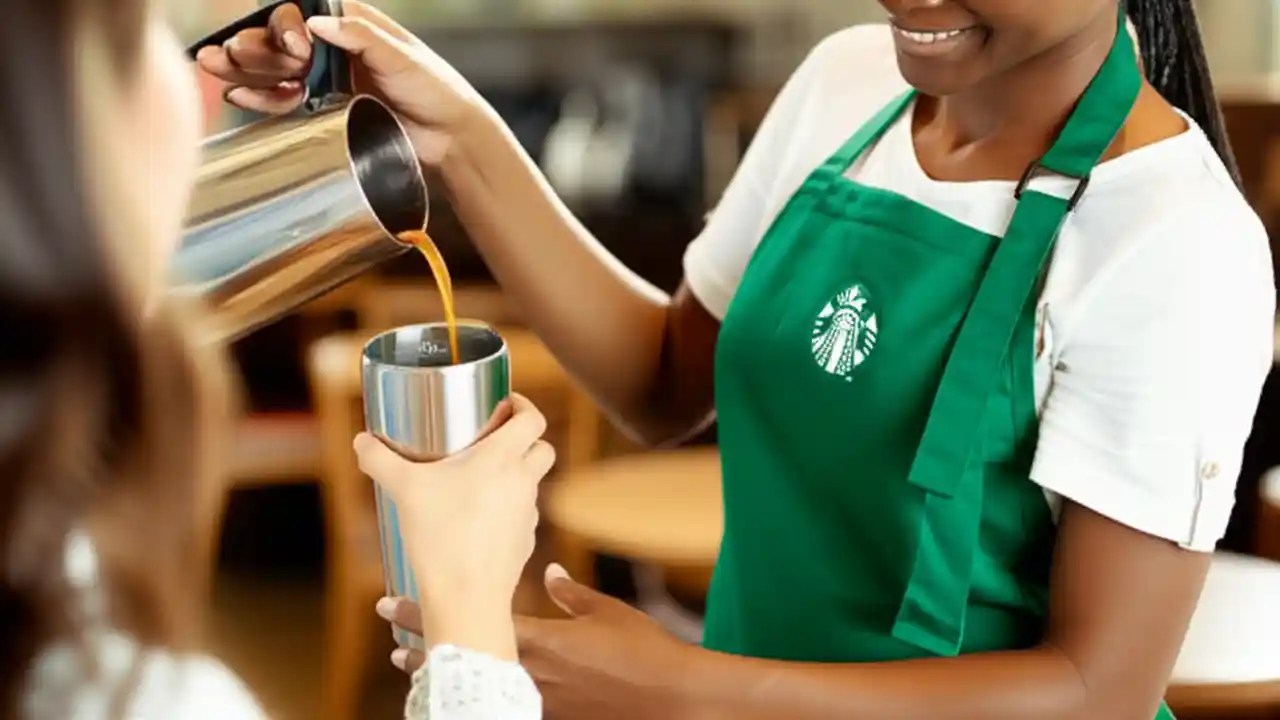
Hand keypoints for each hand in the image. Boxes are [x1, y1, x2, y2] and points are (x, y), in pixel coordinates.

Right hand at [195, 1, 489, 164]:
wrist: (449, 139)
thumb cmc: (434, 89)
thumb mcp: (400, 56)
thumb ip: (360, 36)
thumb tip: (316, 23)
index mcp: (351, 24)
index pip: (302, 15)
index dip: (287, 26)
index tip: (294, 46)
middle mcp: (334, 48)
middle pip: (279, 41)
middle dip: (251, 47)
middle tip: (229, 56)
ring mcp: (326, 79)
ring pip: (274, 69)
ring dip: (243, 69)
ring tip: (212, 68)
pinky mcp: (324, 111)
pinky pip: (285, 101)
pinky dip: (262, 98)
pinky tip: (238, 96)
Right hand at [355, 394, 554, 659]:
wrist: (466, 596)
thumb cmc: (440, 537)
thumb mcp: (402, 490)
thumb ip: (379, 460)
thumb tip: (360, 441)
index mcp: (503, 458)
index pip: (533, 419)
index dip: (524, 406)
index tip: (507, 403)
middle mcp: (524, 482)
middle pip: (543, 448)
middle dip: (525, 439)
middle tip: (496, 438)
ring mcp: (529, 514)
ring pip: (533, 483)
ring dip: (516, 475)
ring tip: (481, 478)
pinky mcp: (526, 542)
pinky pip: (523, 515)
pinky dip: (509, 509)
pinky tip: (480, 518)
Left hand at [376, 565, 697, 718]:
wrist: (669, 698)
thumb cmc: (644, 651)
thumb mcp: (608, 612)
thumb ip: (571, 595)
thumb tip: (548, 575)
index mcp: (541, 640)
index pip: (470, 620)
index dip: (428, 612)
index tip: (391, 603)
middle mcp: (531, 673)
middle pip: (464, 657)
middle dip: (423, 648)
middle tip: (391, 639)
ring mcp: (539, 701)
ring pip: (477, 686)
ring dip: (446, 674)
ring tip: (411, 667)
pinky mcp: (552, 718)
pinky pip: (506, 704)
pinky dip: (482, 695)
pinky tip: (466, 696)